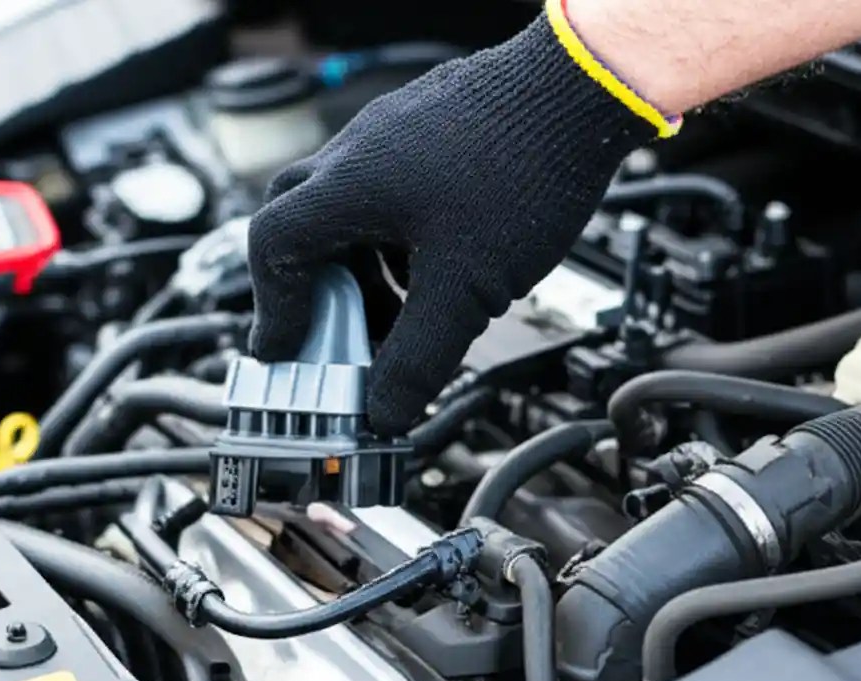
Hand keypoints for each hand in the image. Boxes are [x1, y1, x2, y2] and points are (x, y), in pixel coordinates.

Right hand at [248, 17, 651, 434]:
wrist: (587, 91)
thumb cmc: (527, 167)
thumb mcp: (466, 289)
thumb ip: (418, 358)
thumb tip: (386, 410)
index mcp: (348, 185)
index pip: (273, 248)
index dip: (275, 308)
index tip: (288, 349)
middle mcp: (358, 152)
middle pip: (299, 227)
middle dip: (317, 293)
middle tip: (337, 337)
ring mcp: (391, 136)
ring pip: (347, 213)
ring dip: (360, 273)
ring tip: (398, 318)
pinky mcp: (427, 131)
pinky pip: (386, 194)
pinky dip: (392, 243)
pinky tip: (433, 270)